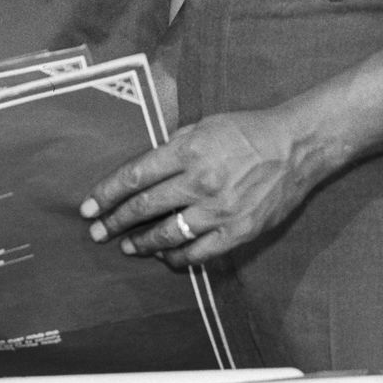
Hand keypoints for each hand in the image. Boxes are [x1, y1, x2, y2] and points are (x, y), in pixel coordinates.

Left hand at [79, 107, 322, 268]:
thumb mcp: (202, 125)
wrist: (294, 147)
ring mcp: (219, 210)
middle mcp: (200, 181)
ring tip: (126, 246)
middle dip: (115, 221)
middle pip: (145, 207)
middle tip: (96, 232)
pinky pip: (199, 252)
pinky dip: (177, 257)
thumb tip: (143, 170)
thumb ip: (172, 146)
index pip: (135, 176)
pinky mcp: (238, 231)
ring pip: (168, 233)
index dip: (106, 194)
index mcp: (188, 150)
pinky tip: (164, 256)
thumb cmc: (246, 131)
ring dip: (141, 243)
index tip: (88, 207)